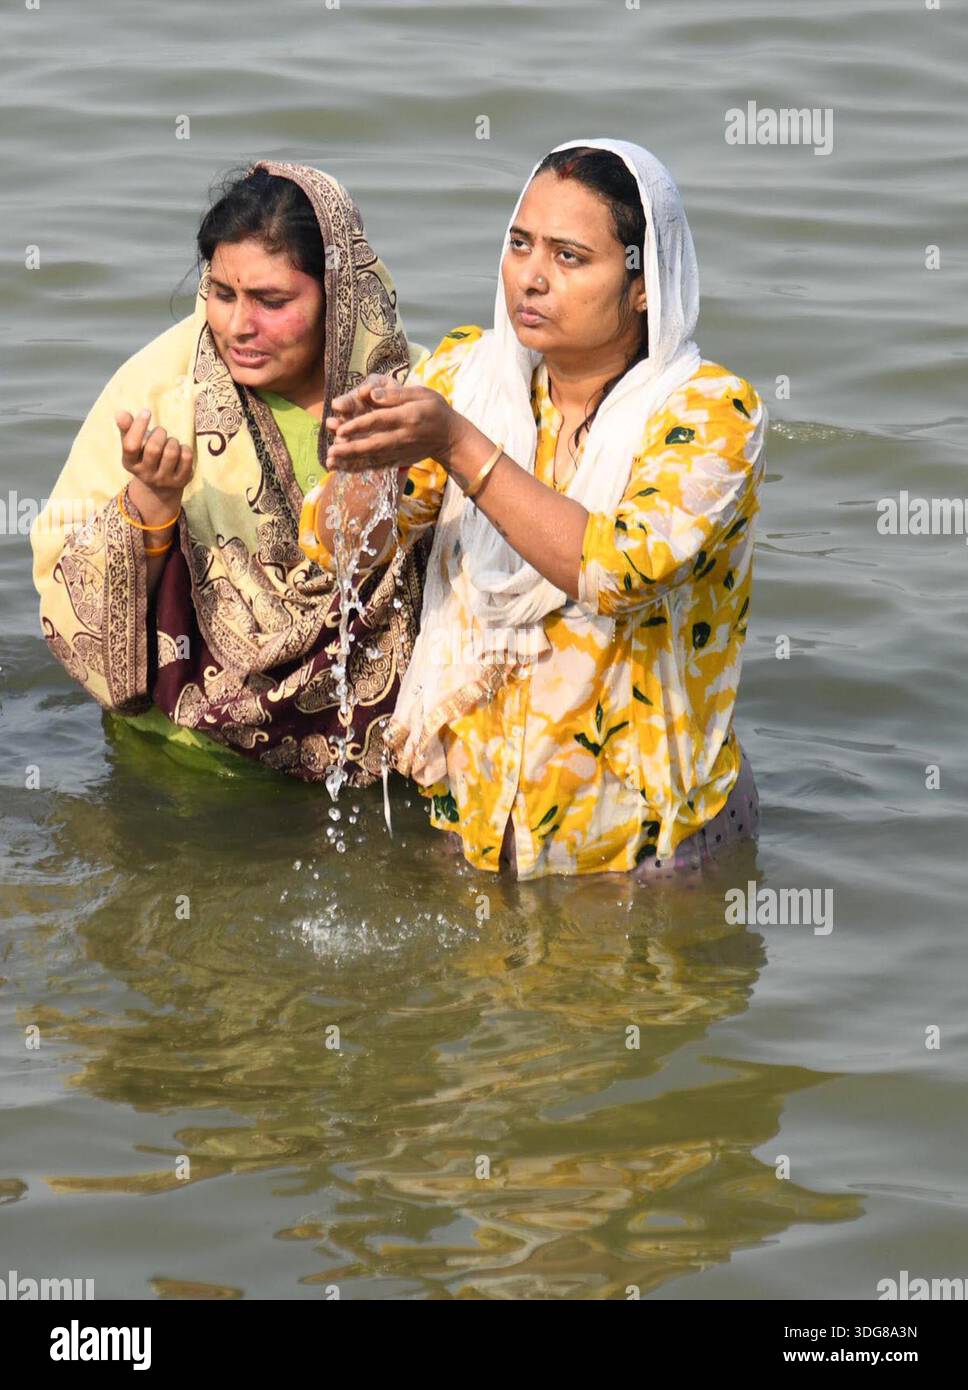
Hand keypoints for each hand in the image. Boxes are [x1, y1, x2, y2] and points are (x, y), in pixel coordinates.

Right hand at [115, 408, 193, 507]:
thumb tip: (120, 412)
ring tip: (170, 442)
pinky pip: (186, 457)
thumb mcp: (133, 443)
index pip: (130, 445)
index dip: (138, 426)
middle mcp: (146, 474)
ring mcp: (164, 479)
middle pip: (154, 448)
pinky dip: (185, 448)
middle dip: (160, 433)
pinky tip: (180, 450)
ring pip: (171, 452)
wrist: (160, 486)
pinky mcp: (181, 480)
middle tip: (161, 432)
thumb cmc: (144, 455)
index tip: (146, 411)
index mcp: (130, 463)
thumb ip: (127, 428)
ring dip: (173, 441)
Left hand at [325, 377, 463, 473]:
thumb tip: (371, 394)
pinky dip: (359, 468)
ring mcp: (400, 452)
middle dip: (351, 449)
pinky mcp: (398, 461)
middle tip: (331, 451)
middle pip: (373, 444)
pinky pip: (377, 466)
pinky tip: (343, 469)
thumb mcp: (422, 394)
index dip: (359, 426)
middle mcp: (402, 437)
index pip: (379, 421)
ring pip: (372, 458)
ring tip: (331, 463)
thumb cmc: (435, 410)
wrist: (450, 438)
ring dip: (351, 462)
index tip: (341, 429)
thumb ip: (396, 394)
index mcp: (407, 417)